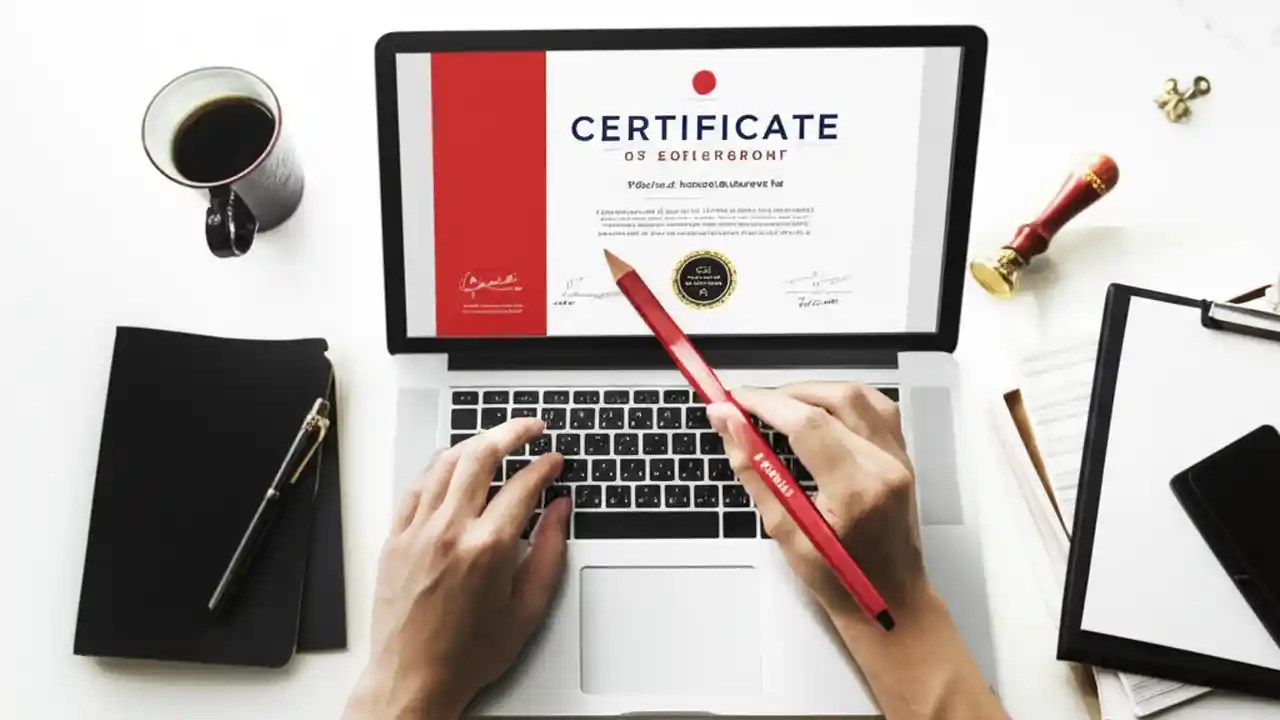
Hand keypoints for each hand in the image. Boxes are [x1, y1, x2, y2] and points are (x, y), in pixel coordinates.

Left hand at [344, 418, 569, 719]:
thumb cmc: (468, 653)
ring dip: (475, 443)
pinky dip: (439, 469)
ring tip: (496, 439)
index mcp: (486, 549)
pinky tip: (453, 467)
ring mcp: (416, 532)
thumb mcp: (527, 608)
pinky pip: (416, 487)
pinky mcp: (394, 538)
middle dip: (512, 432)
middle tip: (530, 428)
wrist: (413, 678)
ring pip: (446, 463)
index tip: (554, 461)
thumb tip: (560, 510)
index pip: (522, 485)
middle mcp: (449, 532)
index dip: (544, 466)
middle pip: (481, 456)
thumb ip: (549, 552)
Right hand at [708, 383, 1005, 718]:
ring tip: (780, 406)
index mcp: (856, 491)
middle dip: (784, 394)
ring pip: (857, 395)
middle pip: (833, 400)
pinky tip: (818, 411)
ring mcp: (900, 459)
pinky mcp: (903, 457)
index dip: (765, 403)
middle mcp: (885, 467)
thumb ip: (754, 471)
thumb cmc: (839, 579)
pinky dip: (843, 400)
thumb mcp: (784, 532)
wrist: (892, 600)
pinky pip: (877, 407)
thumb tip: (727, 424)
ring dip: (814, 391)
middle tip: (750, 406)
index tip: (733, 400)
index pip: (808, 424)